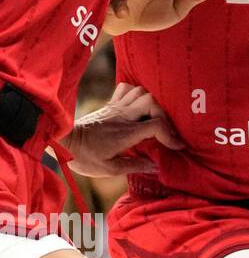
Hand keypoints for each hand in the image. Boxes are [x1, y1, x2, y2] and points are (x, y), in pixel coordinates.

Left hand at [64, 83, 182, 176]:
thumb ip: (135, 166)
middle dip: (164, 116)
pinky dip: (136, 93)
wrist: (62, 141)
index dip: (171, 135)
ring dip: (152, 103)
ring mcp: (116, 107)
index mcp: (126, 132)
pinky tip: (137, 106)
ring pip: (142, 92)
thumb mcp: (109, 169)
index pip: (157, 125)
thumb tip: (156, 166)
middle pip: (153, 103)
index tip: (177, 146)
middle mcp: (123, 116)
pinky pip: (126, 89)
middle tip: (164, 131)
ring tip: (153, 117)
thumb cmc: (84, 157)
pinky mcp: (110, 104)